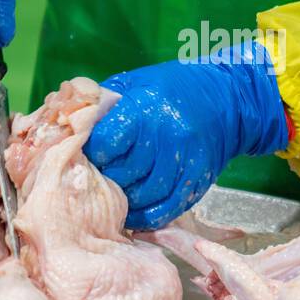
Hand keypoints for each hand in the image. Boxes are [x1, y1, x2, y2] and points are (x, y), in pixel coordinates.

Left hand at [85, 42, 290, 229]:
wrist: (226, 97)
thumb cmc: (171, 88)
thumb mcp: (135, 83)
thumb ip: (105, 103)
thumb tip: (73, 125)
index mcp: (145, 109)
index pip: (106, 143)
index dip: (92, 154)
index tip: (87, 156)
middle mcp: (166, 136)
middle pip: (123, 174)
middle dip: (105, 179)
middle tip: (97, 180)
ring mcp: (185, 160)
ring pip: (144, 196)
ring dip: (124, 201)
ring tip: (114, 196)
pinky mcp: (198, 179)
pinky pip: (167, 209)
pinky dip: (147, 216)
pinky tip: (135, 211)